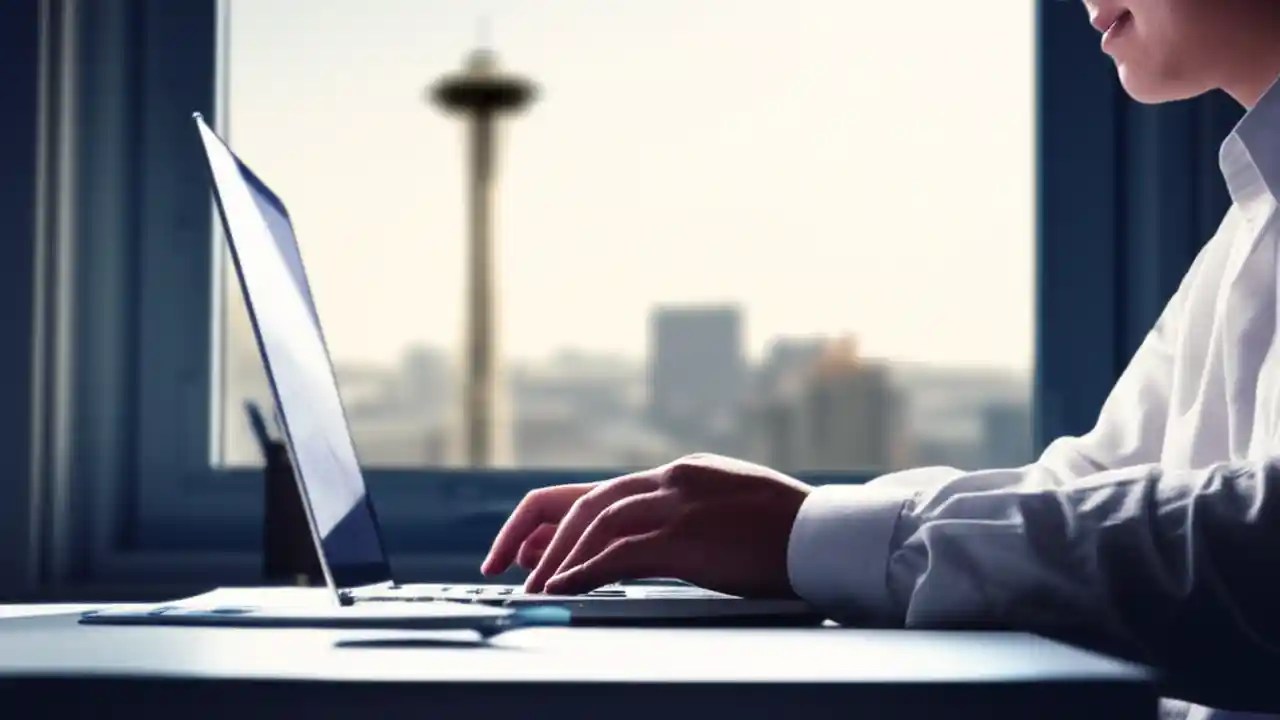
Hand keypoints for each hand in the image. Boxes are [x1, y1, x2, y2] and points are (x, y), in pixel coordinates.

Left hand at [480, 453, 811, 597]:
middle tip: (505, 567)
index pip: (596, 491)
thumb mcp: (726, 511)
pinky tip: (561, 590)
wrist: (830, 534)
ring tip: (531, 589)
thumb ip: (680, 519)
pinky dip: (582, 572)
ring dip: (555, 559)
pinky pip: (619, 553)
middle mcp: (671, 479)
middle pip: (583, 501)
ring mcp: (678, 503)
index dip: (552, 518)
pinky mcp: (688, 535)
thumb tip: (634, 550)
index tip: (520, 545)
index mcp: (678, 474)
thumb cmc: (786, 533)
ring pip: (593, 522)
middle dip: (535, 535)